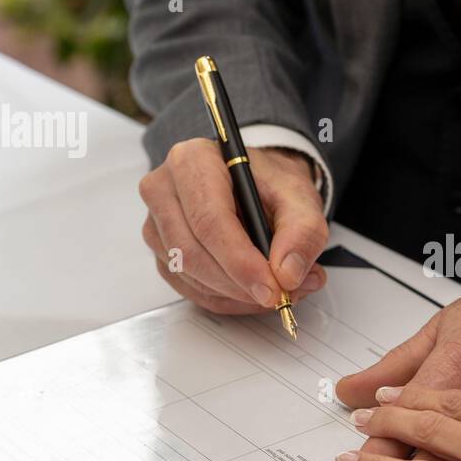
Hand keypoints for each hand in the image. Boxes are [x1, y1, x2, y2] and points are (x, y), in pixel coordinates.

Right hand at [139, 139, 327, 313]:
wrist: (258, 186)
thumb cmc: (271, 185)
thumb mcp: (300, 198)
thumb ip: (303, 232)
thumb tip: (288, 274)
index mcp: (193, 161)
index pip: (209, 221)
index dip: (241, 262)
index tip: (274, 288)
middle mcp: (164, 190)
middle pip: (191, 253)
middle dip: (239, 284)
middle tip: (282, 295)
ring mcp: (157, 224)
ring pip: (189, 276)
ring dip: (236, 294)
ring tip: (278, 288)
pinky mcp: (161, 252)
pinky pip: (189, 289)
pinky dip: (226, 299)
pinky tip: (252, 291)